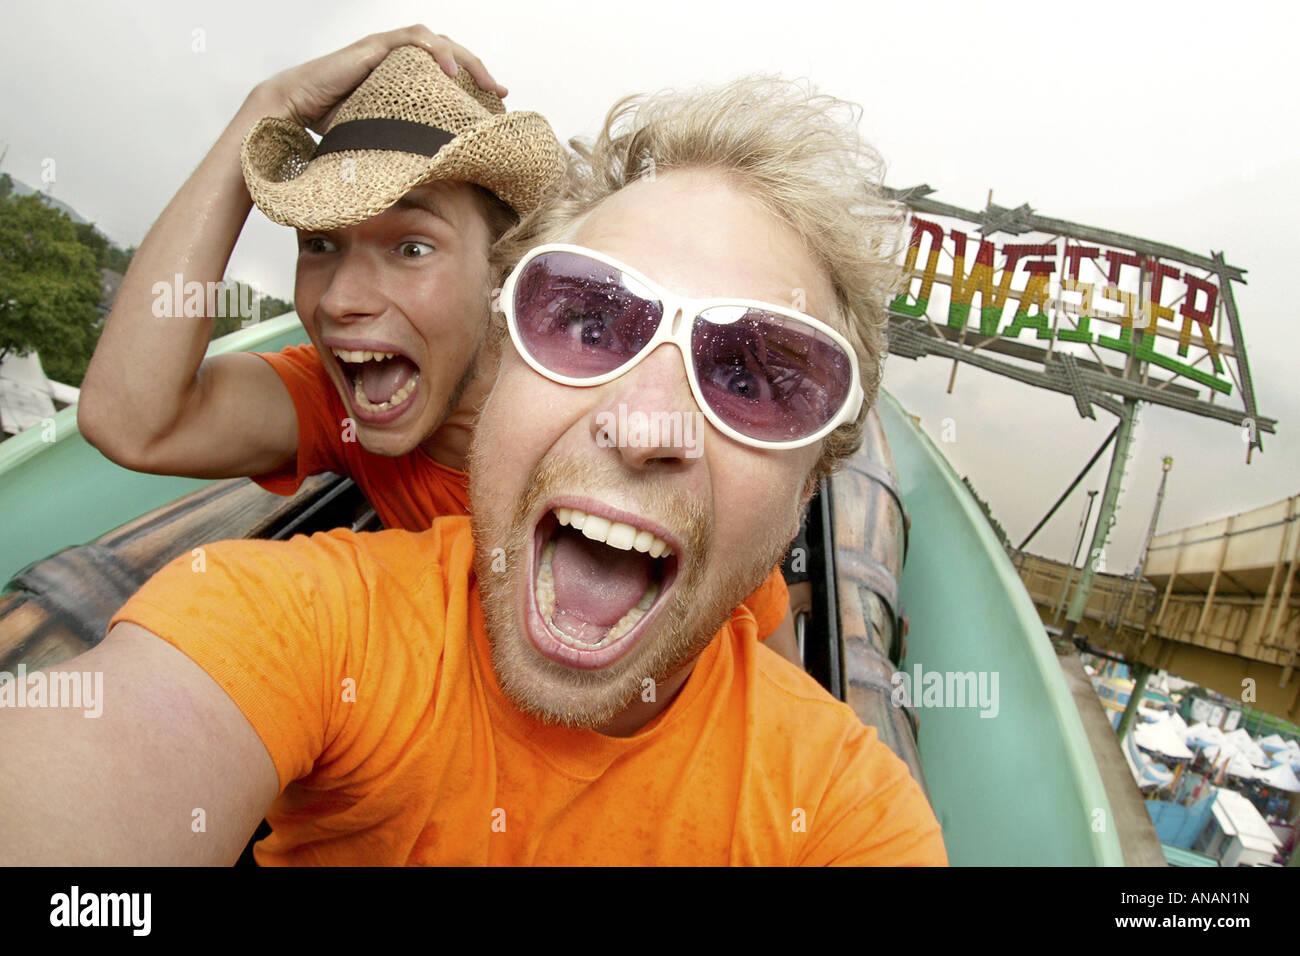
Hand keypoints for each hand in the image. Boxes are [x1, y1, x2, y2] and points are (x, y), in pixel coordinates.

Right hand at [254, 26, 506, 132]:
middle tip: (498, 92)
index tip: (494, 101)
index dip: (471, 82)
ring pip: (434, 39)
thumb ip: (404, 146)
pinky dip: (435, 50)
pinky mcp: (373, 48)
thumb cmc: (330, 127)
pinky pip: (411, 38)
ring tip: (483, 82)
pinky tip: (449, 72)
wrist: (292, 111)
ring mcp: (384, 50)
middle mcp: (394, 60)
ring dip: (464, 57)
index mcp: (399, 79)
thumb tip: (430, 181)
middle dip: (477, 69)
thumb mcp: (380, 139)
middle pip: (446, 52)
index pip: (443, 70)